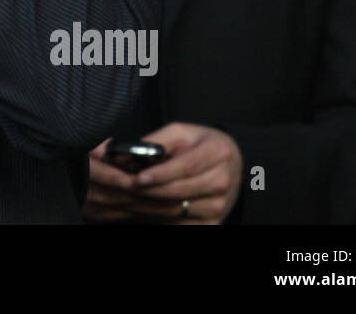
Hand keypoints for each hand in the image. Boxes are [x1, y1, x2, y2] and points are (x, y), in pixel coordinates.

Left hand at [83, 124, 242, 224]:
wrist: (232, 164)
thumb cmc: (201, 144)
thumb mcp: (181, 132)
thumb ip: (156, 141)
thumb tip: (128, 152)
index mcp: (217, 152)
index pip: (186, 166)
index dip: (161, 173)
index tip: (139, 177)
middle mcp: (222, 180)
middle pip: (179, 190)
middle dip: (148, 190)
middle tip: (123, 188)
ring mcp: (219, 204)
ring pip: (177, 209)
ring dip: (149, 205)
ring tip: (127, 197)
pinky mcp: (213, 222)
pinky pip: (180, 223)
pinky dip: (158, 217)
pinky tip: (142, 207)